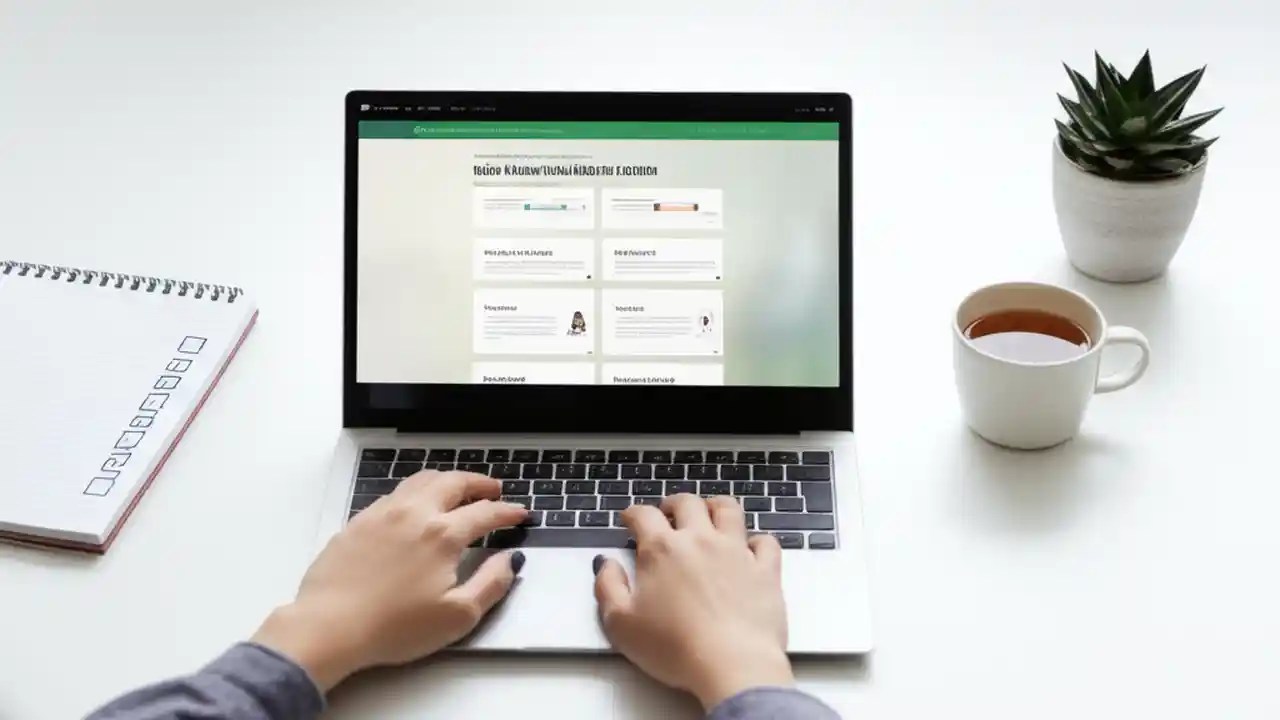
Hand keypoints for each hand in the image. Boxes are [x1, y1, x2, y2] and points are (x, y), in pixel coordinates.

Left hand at [252, 470, 527, 691]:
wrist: (329, 627)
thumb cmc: (394, 628)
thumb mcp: (457, 617)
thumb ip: (492, 584)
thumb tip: (511, 560)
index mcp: (442, 535)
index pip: (485, 513)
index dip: (507, 512)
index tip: (519, 514)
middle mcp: (414, 514)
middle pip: (454, 483)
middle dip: (479, 483)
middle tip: (494, 489)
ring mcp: (382, 514)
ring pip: (421, 480)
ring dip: (447, 479)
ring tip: (458, 487)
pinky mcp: (357, 523)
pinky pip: (393, 493)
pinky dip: (415, 491)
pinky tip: (414, 505)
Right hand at [593, 495, 791, 709]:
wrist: (732, 665)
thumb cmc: (675, 648)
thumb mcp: (620, 624)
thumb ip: (608, 587)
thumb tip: (606, 565)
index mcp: (662, 550)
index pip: (644, 515)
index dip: (633, 513)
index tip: (630, 519)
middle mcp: (700, 541)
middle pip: (687, 503)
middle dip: (674, 503)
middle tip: (668, 512)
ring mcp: (736, 552)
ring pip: (728, 510)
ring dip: (715, 506)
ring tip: (709, 513)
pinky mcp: (765, 570)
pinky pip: (766, 541)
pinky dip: (757, 540)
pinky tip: (750, 548)